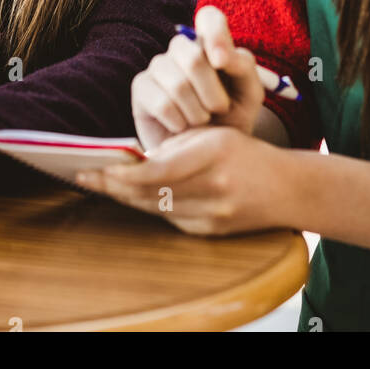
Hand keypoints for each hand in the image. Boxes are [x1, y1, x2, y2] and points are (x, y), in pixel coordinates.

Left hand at [77, 125, 297, 234]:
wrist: (286, 188)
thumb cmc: (245, 152)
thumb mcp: (211, 135)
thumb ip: (173, 146)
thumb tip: (131, 158)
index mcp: (212, 154)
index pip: (155, 172)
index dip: (120, 173)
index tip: (94, 167)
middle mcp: (212, 188)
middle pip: (148, 194)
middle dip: (112, 185)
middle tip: (83, 175)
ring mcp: (212, 216)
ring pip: (154, 208)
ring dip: (124, 196)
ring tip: (98, 183)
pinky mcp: (209, 233)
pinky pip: (169, 219)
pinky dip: (148, 206)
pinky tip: (130, 195)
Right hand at [130, 6, 265, 148]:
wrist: (208, 156)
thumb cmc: (230, 120)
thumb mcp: (249, 94)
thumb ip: (243, 67)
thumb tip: (220, 56)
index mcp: (209, 44)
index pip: (209, 17)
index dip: (215, 35)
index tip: (223, 63)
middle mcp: (181, 49)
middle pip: (192, 55)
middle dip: (212, 92)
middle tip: (220, 109)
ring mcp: (158, 67)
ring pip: (178, 83)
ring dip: (197, 112)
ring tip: (201, 121)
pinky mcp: (141, 88)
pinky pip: (162, 103)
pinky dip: (179, 122)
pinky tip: (181, 128)